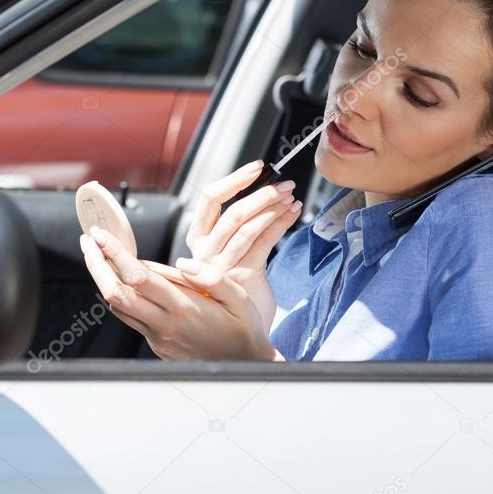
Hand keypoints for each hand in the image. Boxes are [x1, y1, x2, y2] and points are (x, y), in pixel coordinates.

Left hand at [81, 229, 281, 360]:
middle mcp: (165, 324)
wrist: (245, 367)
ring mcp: (158, 337)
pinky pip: (131, 317)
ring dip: (104, 280)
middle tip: (87, 242)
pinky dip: (122, 295)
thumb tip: (181, 262)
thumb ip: (212, 277)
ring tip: (100, 256)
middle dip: (96, 264)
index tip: (101, 235)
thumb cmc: (244, 330)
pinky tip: (125, 280)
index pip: (138, 277)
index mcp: (185, 308)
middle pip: (115, 292)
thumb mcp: (240, 299)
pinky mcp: (157, 344)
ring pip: (117, 307)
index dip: (115, 253)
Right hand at [183, 160, 302, 331]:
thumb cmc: (236, 285)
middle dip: (262, 194)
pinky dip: (281, 224)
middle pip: (233, 213)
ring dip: (274, 208)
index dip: (235, 180)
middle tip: (284, 183)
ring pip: (249, 227)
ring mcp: (222, 266)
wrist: (240, 326)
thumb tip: (264, 190)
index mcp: (198, 239)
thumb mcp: (228, 252)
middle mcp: (205, 252)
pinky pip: (264, 243)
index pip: (210, 200)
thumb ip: (237, 226)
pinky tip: (294, 214)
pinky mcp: (242, 277)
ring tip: (291, 196)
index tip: (258, 167)